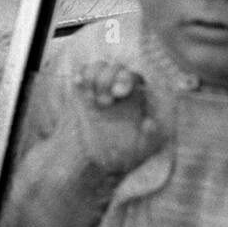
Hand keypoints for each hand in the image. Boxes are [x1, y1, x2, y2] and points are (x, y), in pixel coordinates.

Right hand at [56, 62, 165, 178]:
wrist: (102, 159)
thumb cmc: (127, 154)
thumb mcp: (141, 151)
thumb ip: (149, 138)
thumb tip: (150, 123)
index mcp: (137, 99)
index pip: (135, 77)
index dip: (126, 79)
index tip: (119, 94)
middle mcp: (120, 90)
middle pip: (117, 69)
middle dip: (108, 80)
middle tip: (104, 104)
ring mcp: (102, 90)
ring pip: (100, 67)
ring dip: (94, 78)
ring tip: (92, 100)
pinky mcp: (85, 94)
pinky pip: (84, 73)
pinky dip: (81, 75)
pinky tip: (78, 84)